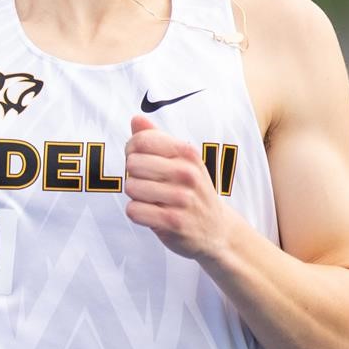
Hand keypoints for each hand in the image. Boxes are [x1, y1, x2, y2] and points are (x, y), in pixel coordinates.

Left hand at [123, 116, 230, 259]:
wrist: (217, 230)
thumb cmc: (191, 190)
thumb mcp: (181, 161)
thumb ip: (156, 138)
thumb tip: (136, 118)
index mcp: (188, 154)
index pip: (141, 140)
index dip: (132, 151)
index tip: (142, 161)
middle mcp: (187, 174)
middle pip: (132, 164)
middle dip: (134, 175)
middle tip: (149, 184)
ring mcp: (182, 199)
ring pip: (131, 187)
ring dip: (136, 196)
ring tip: (153, 200)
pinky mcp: (173, 222)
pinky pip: (134, 211)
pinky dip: (137, 213)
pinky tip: (153, 214)